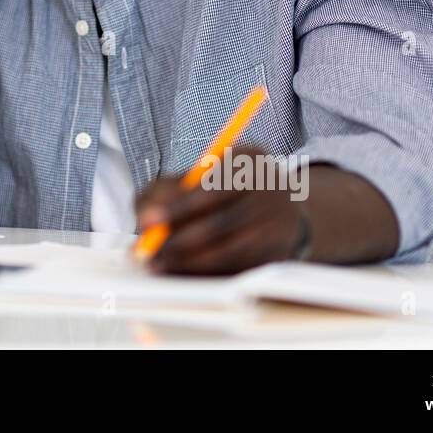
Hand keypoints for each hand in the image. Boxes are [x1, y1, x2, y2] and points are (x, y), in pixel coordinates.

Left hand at [134, 146, 309, 274]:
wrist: (288, 205)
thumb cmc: (232, 185)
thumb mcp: (208, 170)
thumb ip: (173, 186)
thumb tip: (144, 214)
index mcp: (250, 160)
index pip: (210, 186)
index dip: (176, 206)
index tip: (145, 220)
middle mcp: (270, 191)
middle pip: (220, 222)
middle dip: (178, 240)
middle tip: (148, 250)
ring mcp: (280, 225)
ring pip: (229, 250)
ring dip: (189, 261)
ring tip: (158, 264)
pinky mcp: (280, 252)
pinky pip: (239, 267)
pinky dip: (207, 272)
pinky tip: (183, 272)